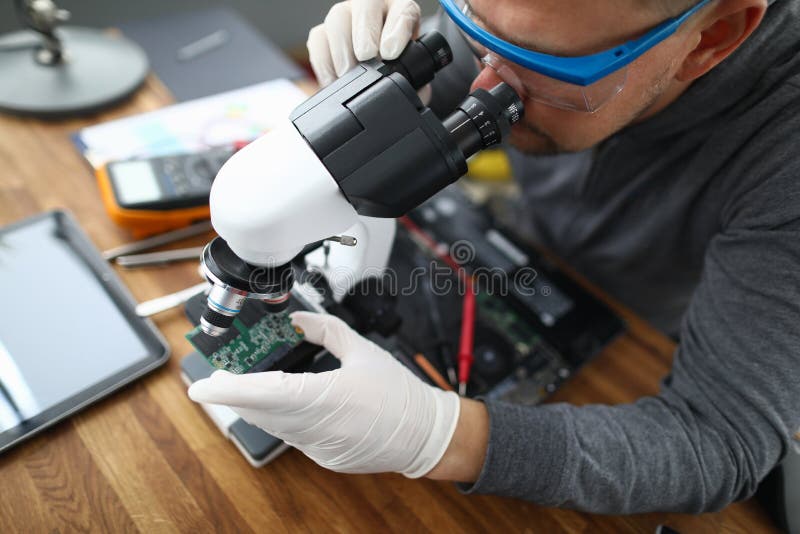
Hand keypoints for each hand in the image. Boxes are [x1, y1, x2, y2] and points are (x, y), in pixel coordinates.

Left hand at [188, 311, 459, 477]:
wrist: (424, 435)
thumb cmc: (399, 394)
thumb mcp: (363, 350)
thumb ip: (326, 330)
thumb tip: (299, 321)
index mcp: (329, 397)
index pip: (267, 394)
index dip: (230, 390)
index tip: (202, 386)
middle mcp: (319, 427)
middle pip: (260, 411)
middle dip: (234, 394)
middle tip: (215, 378)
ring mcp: (318, 447)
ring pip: (271, 425)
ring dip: (254, 405)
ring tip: (241, 386)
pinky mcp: (322, 457)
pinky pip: (289, 436)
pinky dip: (278, 418)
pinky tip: (279, 404)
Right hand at [307, 0, 420, 86]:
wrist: (377, 86)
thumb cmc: (398, 76)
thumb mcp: (413, 79)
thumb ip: (414, 81)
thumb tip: (410, 90)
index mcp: (402, 15)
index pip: (403, 9)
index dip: (397, 27)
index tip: (391, 52)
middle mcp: (373, 10)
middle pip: (366, 3)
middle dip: (365, 31)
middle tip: (366, 56)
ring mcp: (347, 19)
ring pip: (338, 17)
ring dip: (342, 48)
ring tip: (348, 74)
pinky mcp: (324, 34)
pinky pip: (318, 38)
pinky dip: (323, 61)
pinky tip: (333, 80)